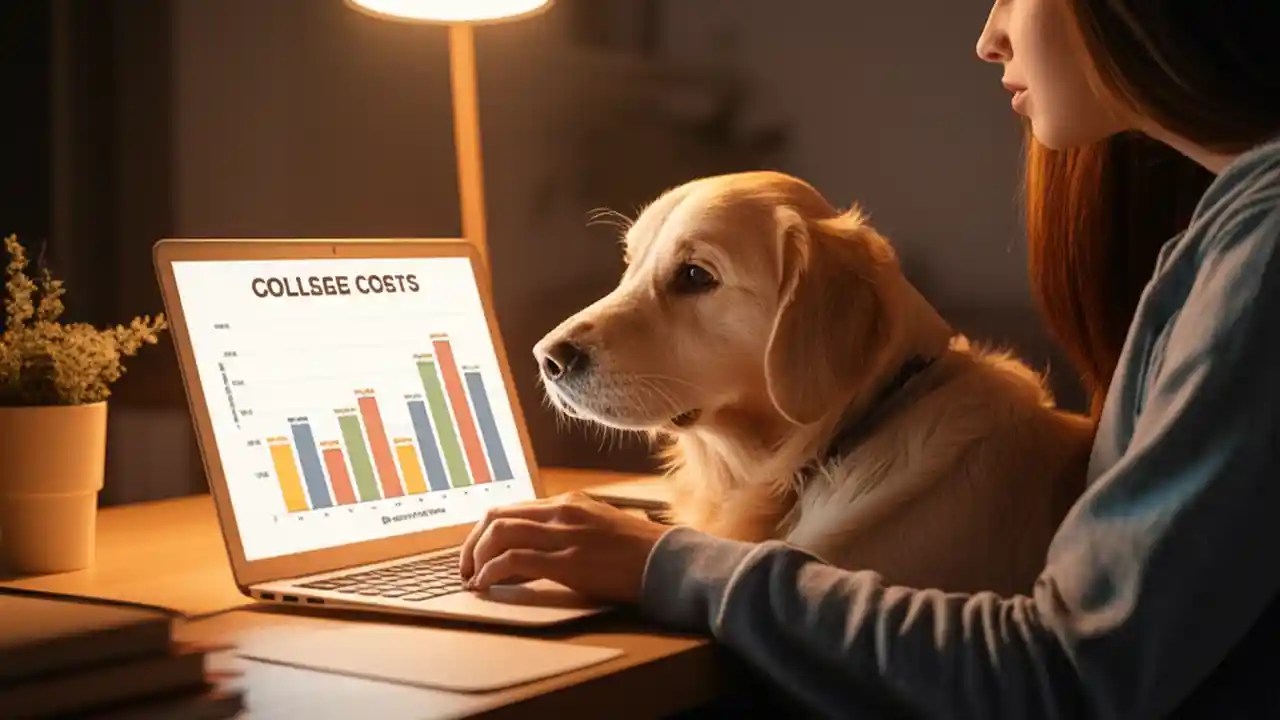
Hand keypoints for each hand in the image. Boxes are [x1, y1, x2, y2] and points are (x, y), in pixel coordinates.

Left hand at [458, 491, 669, 603]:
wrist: (668, 561)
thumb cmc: (638, 551)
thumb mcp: (600, 526)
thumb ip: (568, 529)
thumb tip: (536, 548)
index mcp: (568, 502)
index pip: (511, 508)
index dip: (484, 532)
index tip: (476, 553)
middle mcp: (561, 512)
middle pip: (496, 516)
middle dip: (471, 543)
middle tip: (465, 568)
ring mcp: (564, 536)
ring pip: (499, 534)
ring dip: (477, 558)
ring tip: (473, 579)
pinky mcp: (567, 562)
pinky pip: (514, 561)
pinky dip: (492, 573)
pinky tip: (487, 586)